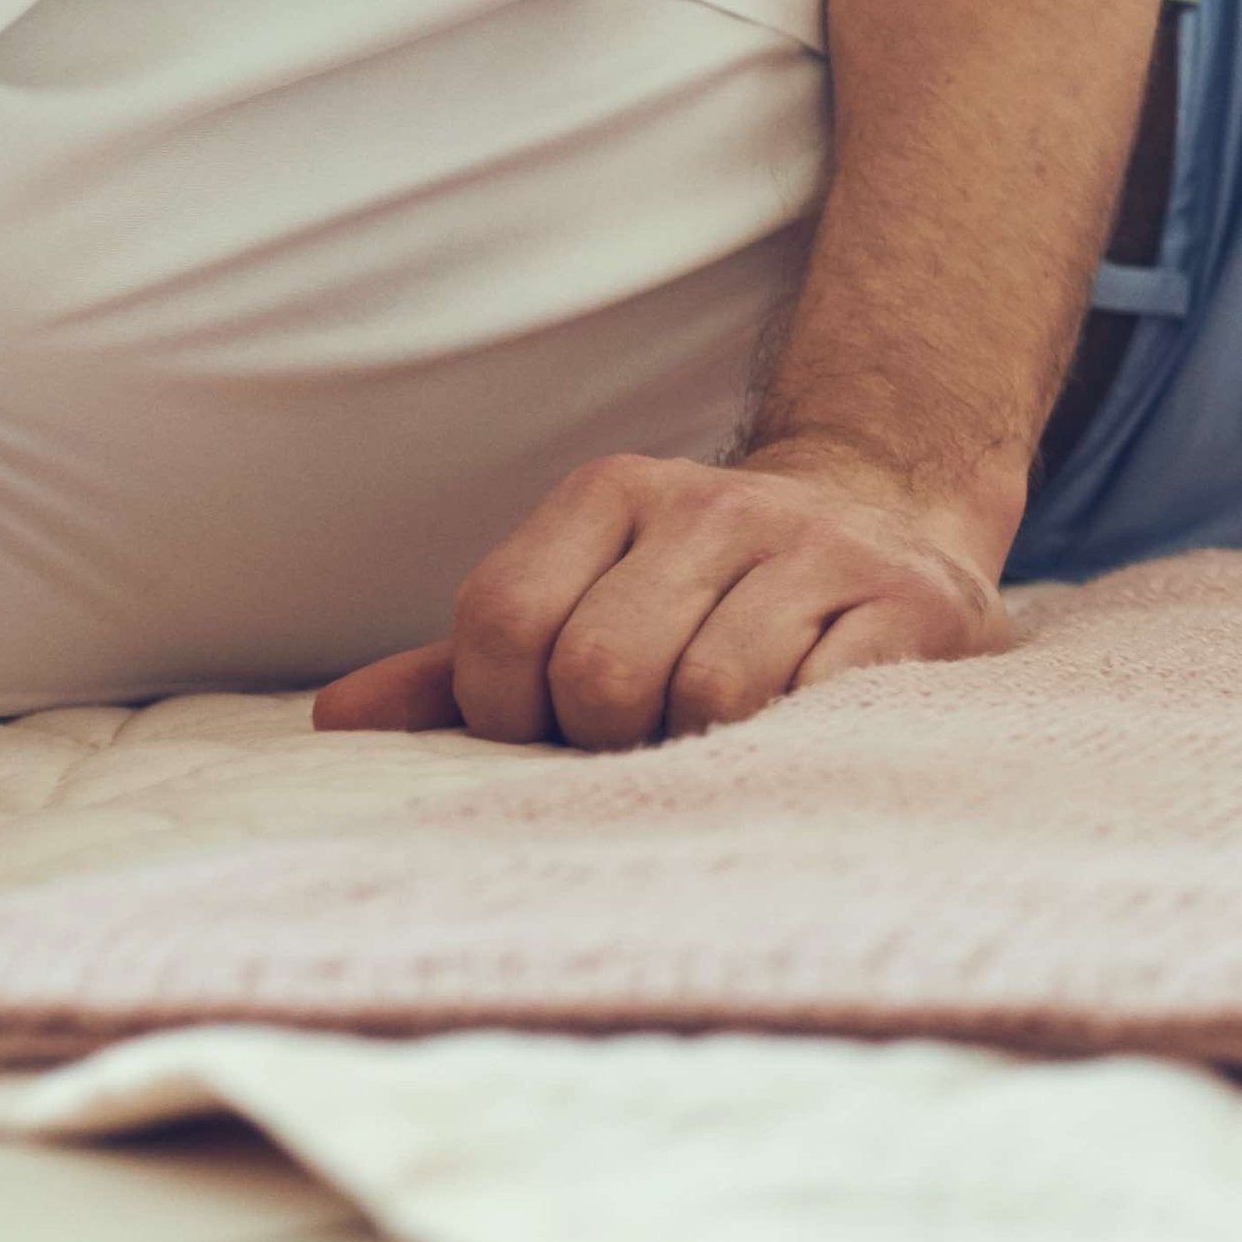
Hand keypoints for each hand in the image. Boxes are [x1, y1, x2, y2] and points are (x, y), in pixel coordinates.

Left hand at [314, 441, 1013, 741]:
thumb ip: (468, 667)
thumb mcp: (586, 605)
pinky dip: (791, 740)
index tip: (549, 732)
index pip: (502, 620)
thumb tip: (335, 720)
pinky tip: (801, 723)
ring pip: (709, 694)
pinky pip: (814, 703)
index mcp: (612, 492)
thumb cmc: (705, 602)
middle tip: (645, 741)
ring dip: (704, 749)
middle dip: (609, 739)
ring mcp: (817, 546)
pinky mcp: (906, 604)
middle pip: (601, 670)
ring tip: (723, 734)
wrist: (890, 531)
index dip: (507, 712)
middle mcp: (713, 501)